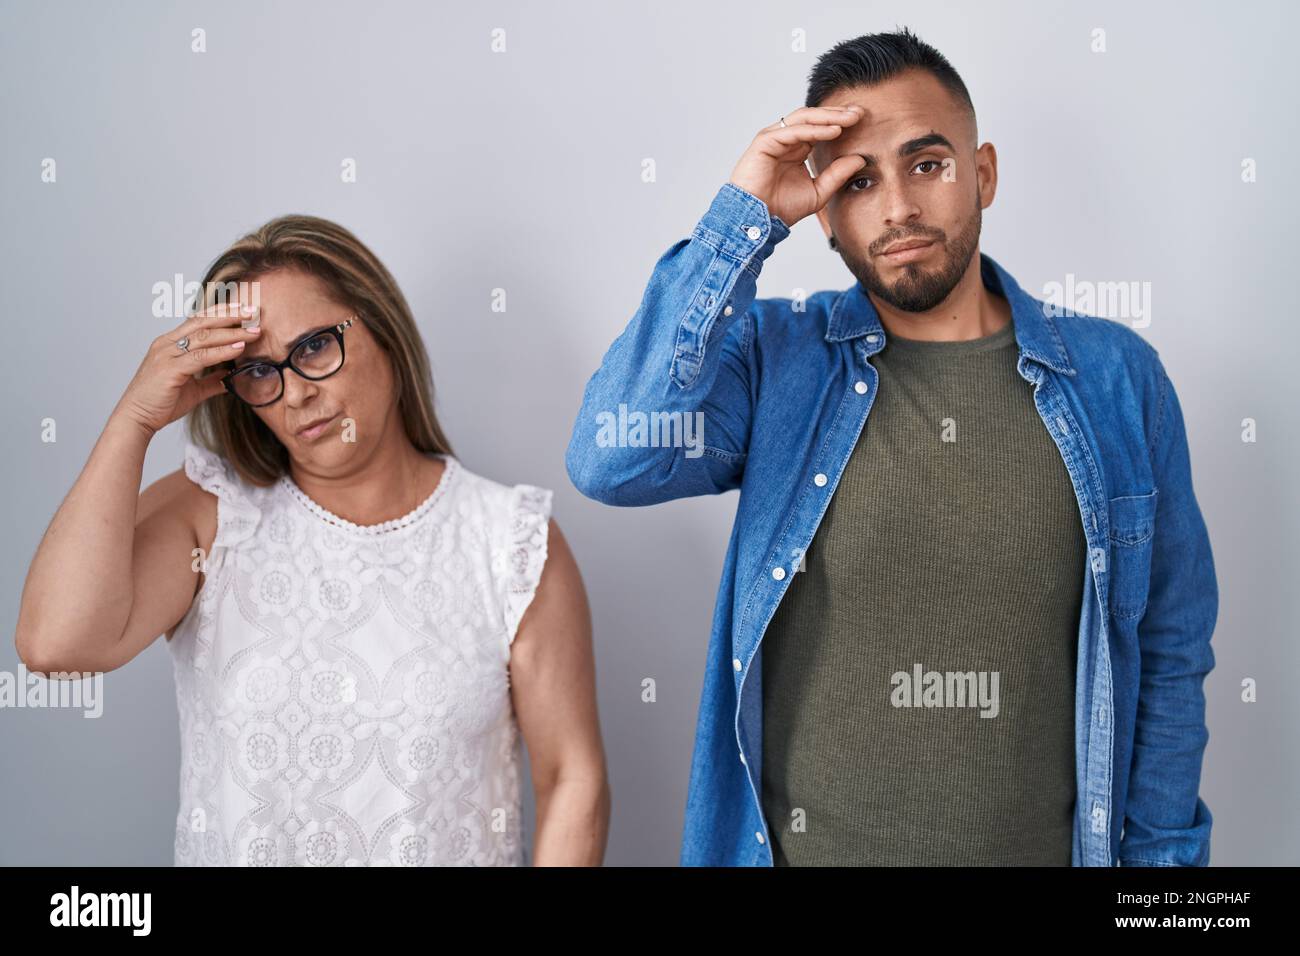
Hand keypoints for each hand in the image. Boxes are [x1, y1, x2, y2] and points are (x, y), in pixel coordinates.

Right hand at [113, 302, 262, 436]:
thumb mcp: (192, 389)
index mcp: (170, 344)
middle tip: (253, 311)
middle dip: (230, 315)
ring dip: (232, 332)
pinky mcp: (170, 369)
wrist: (136, 419)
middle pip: (202, 322)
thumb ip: (210, 381)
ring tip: (254, 331)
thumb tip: (228, 379)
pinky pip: (200, 356)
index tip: (243, 310)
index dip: (221, 313)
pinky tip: (239, 348)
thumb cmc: (160, 403)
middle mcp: (167, 344)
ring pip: (204, 336)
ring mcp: (166, 355)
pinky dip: (222, 351)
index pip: (198, 320)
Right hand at [728, 105, 868, 226]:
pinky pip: (794, 131)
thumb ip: (837, 175)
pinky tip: (833, 131)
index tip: (862, 121)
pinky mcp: (764, 142)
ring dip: (828, 117)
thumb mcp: (819, 191)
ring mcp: (773, 138)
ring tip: (849, 118)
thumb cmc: (781, 208)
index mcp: (796, 148)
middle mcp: (784, 139)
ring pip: (804, 119)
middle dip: (837, 114)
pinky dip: (815, 130)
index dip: (840, 122)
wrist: (758, 221)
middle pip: (813, 118)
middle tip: (859, 113)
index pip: (820, 127)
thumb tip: (860, 159)